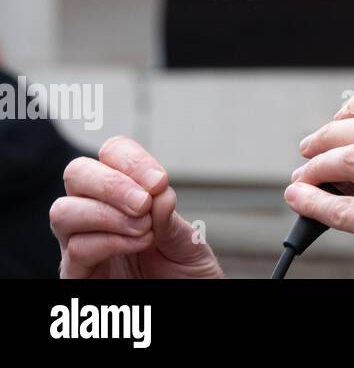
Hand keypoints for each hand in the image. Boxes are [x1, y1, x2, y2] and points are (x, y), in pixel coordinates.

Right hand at [51, 136, 223, 278]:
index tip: (159, 182)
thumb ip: (172, 218)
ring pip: (63, 211)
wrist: (188, 301)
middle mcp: (96, 213)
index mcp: (125, 194)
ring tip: (143, 228)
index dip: (131, 160)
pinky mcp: (78, 274)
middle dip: (111, 183)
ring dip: (106, 214)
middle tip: (144, 203)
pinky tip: (138, 244)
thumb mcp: (188, 239)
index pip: (111, 153)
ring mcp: (82, 243)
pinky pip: (76, 249)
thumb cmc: (186, 270)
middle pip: (77, 172)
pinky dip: (109, 242)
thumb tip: (158, 193)